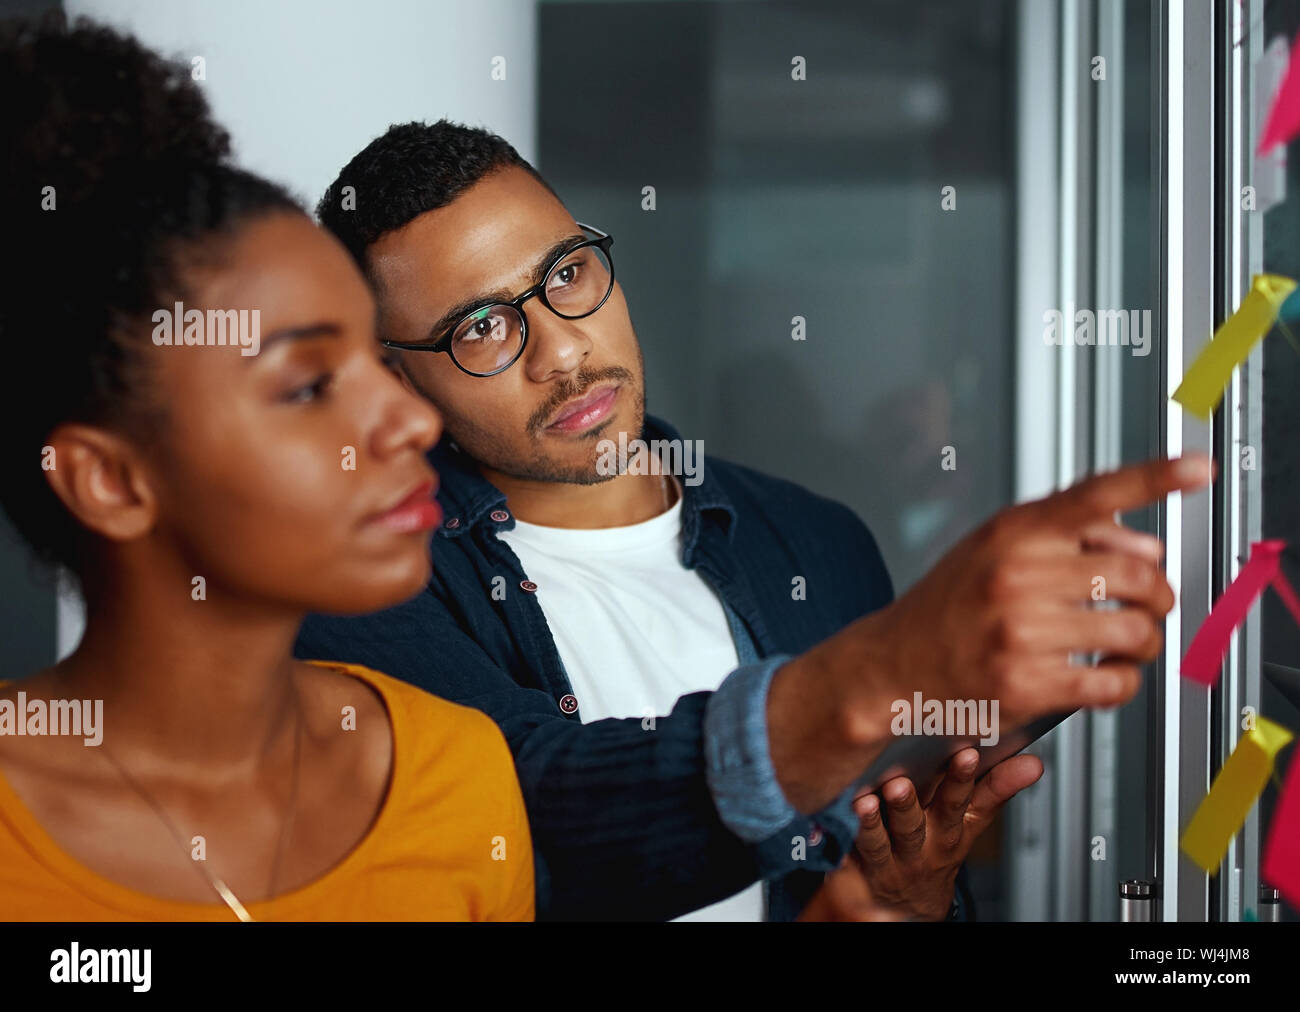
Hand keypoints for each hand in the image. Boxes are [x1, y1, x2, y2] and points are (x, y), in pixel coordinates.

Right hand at [768, 454, 1212, 812]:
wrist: (892, 665)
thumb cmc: (945, 607)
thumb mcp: (993, 549)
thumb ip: (1065, 536)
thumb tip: (1145, 542)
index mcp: (1012, 533)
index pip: (1095, 494)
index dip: (1156, 477)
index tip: (1197, 468)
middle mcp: (1017, 575)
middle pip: (1139, 574)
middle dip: (1157, 596)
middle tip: (1148, 605)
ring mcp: (1022, 630)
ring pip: (1136, 630)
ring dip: (1144, 642)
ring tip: (1124, 644)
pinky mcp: (1027, 683)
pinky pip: (1114, 681)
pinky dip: (1123, 681)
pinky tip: (1105, 673)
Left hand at [797, 749, 1043, 921]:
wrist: (901, 908)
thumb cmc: (934, 849)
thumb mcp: (969, 823)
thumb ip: (996, 789)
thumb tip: (1034, 763)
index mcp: (947, 831)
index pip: (959, 803)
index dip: (964, 779)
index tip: (967, 753)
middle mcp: (917, 848)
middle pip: (914, 825)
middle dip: (909, 805)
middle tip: (901, 783)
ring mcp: (885, 860)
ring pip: (879, 842)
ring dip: (872, 823)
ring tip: (866, 802)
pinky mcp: (852, 866)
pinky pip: (844, 853)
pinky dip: (839, 839)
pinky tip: (834, 820)